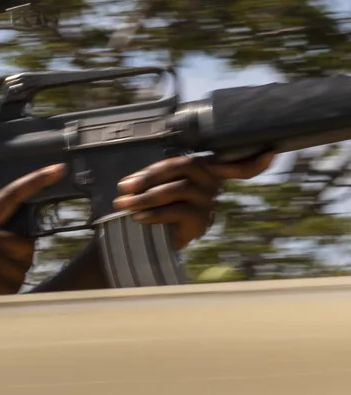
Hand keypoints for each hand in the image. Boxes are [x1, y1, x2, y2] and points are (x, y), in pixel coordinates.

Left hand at [111, 151, 273, 249]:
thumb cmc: (158, 207)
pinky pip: (177, 211)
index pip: (232, 163)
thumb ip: (156, 180)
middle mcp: (212, 183)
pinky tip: (138, 217)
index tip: (270, 153)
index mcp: (205, 171)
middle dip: (152, 175)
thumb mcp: (159, 189)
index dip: (252, 161)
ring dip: (145, 197)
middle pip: (186, 167)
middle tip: (124, 187)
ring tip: (123, 204)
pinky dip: (153, 213)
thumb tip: (128, 185)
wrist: (156, 242)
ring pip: (177, 189)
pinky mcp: (201, 220)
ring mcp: (208, 202)